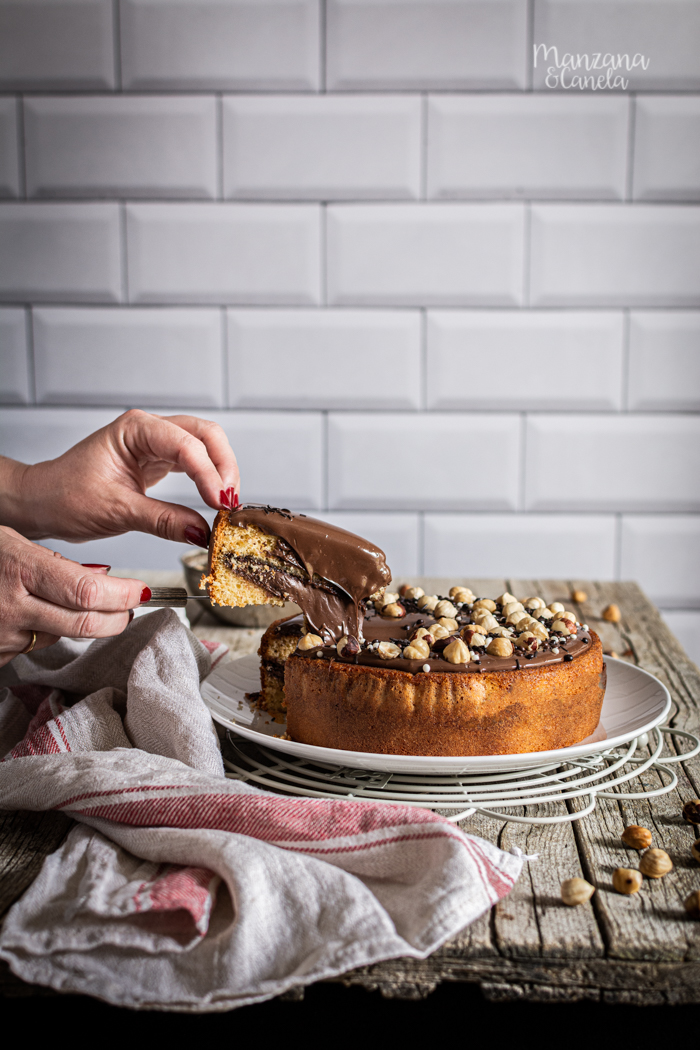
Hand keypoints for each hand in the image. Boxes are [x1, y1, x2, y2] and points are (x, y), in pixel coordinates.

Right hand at [0, 527, 145, 667]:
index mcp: (20, 570)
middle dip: (118, 617)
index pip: (87, 591)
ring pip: (63, 637)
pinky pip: (37, 647)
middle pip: (85, 624)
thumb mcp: (13, 542)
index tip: (140, 591)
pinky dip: (47, 632)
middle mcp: (12, 608)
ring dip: (81, 622)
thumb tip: (103, 575)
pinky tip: (36, 615)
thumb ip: (58, 561)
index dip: (122, 594)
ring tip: (70, 602)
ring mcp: (5, 636)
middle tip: (130, 607)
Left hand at [1, 410, 238, 547]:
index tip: (219, 503)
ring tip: (226, 504)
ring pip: (204, 447)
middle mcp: (148, 430)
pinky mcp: (158, 462)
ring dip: (220, 473)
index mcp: (135, 429)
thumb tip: (201, 531)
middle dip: (223, 467)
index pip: (186, 445)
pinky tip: (213, 500)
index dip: (208, 473)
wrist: (44, 503)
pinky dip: (208, 481)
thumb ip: (163, 520)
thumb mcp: (116, 511)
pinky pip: (194, 464)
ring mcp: (155, 444)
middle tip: (230, 502)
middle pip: (205, 435)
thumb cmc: (65, 496)